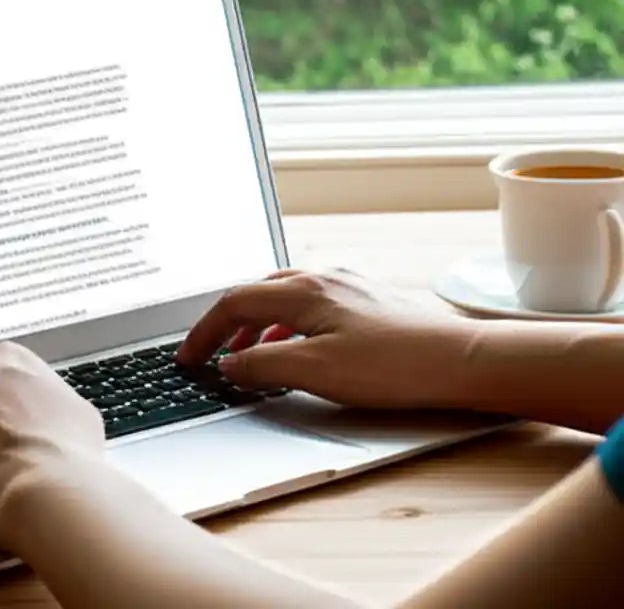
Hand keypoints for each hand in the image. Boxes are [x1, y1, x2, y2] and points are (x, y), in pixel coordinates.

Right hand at [177, 268, 481, 408]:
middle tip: (211, 354)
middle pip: (256, 292)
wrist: (461, 361)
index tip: (189, 357)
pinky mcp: (368, 302)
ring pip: (283, 296)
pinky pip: (310, 305)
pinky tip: (296, 347)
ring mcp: (347, 287)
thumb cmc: (394, 365)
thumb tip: (228, 365)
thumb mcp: (314, 371)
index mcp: (303, 290)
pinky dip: (286, 324)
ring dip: (255, 324)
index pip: (233, 302)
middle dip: (226, 324)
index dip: (204, 331)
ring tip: (246, 353)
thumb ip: (262, 366)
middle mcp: (323, 279)